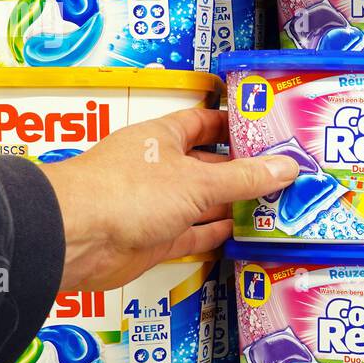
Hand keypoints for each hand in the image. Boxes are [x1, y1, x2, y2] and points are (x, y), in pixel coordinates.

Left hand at [40, 108, 297, 290]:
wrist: (78, 239)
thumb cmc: (127, 192)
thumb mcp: (197, 181)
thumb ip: (244, 178)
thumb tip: (286, 167)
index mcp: (164, 138)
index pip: (205, 123)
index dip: (234, 126)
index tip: (266, 131)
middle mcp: (160, 168)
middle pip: (208, 166)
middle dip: (242, 171)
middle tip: (283, 175)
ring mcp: (156, 205)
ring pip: (203, 202)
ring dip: (233, 205)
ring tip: (274, 205)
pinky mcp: (155, 238)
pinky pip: (193, 233)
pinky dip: (216, 233)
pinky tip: (242, 233)